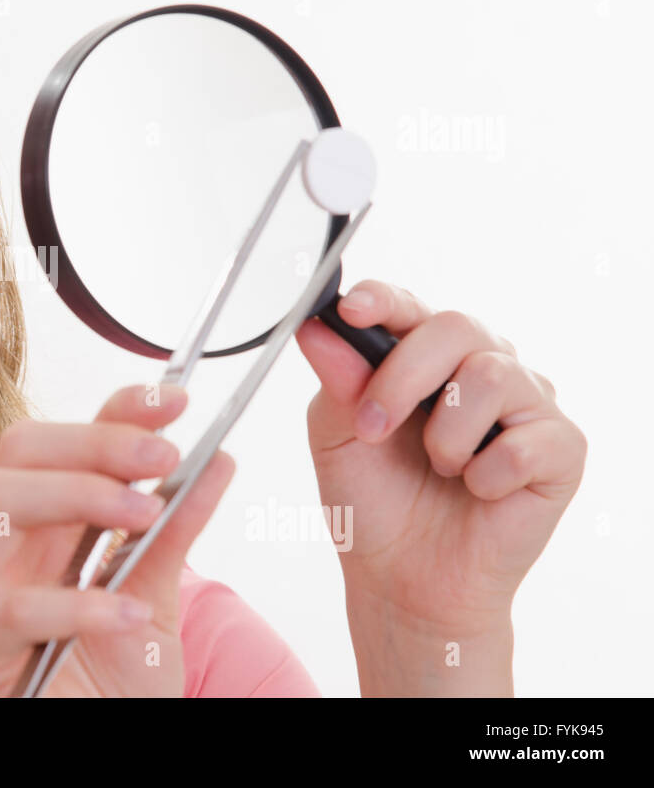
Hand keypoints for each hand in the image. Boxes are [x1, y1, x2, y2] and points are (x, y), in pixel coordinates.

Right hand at [0, 383, 234, 696]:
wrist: (100, 752)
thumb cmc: (110, 681)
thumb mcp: (153, 597)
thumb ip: (173, 530)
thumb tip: (216, 457)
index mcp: (27, 528)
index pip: (52, 444)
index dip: (110, 413)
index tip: (174, 400)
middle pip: (13, 456)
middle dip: (93, 444)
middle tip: (165, 456)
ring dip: (77, 495)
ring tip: (146, 514)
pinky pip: (14, 610)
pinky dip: (79, 603)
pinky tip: (129, 611)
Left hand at [294, 280, 586, 649]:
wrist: (405, 580)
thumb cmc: (374, 502)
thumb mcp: (338, 437)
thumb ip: (337, 381)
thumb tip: (318, 328)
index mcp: (423, 356)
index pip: (408, 306)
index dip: (383, 300)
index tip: (352, 309)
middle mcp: (480, 367)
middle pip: (456, 326)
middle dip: (403, 377)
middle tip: (372, 429)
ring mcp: (526, 404)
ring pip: (492, 376)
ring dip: (445, 436)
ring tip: (439, 470)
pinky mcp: (562, 449)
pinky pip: (526, 441)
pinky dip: (486, 474)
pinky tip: (477, 492)